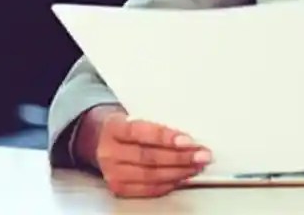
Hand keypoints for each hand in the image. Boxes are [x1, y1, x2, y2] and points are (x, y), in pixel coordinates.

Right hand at [80, 107, 211, 197]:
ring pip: (150, 175)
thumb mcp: (136, 114)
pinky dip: (169, 183)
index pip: (141, 132)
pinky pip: (148, 189)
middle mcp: (109, 151)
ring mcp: (112, 172)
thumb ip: (158, 122)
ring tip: (197, 166)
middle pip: (148, 157)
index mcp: (114, 127)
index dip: (166, 137)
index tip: (189, 140)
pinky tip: (183, 176)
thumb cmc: (126, 126)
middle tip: (202, 155)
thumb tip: (191, 132)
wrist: (101, 140)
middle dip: (180, 157)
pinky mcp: (118, 188)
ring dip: (179, 171)